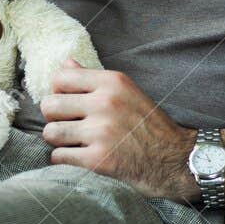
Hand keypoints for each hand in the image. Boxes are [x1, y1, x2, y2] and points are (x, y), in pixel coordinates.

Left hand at [38, 61, 194, 200]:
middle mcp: (105, 103)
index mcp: (112, 82)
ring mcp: (101, 132)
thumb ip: (94, 79)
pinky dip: (64, 160)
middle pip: (49, 105)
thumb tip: (66, 63)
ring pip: (51, 132)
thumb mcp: (127, 92)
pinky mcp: (99, 160)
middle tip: (69, 125)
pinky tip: (79, 158)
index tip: (68, 103)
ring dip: (58, 140)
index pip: (60, 77)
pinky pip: (59, 156)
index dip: (58, 91)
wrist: (176, 160)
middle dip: (55, 118)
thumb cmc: (148, 125)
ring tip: (73, 142)